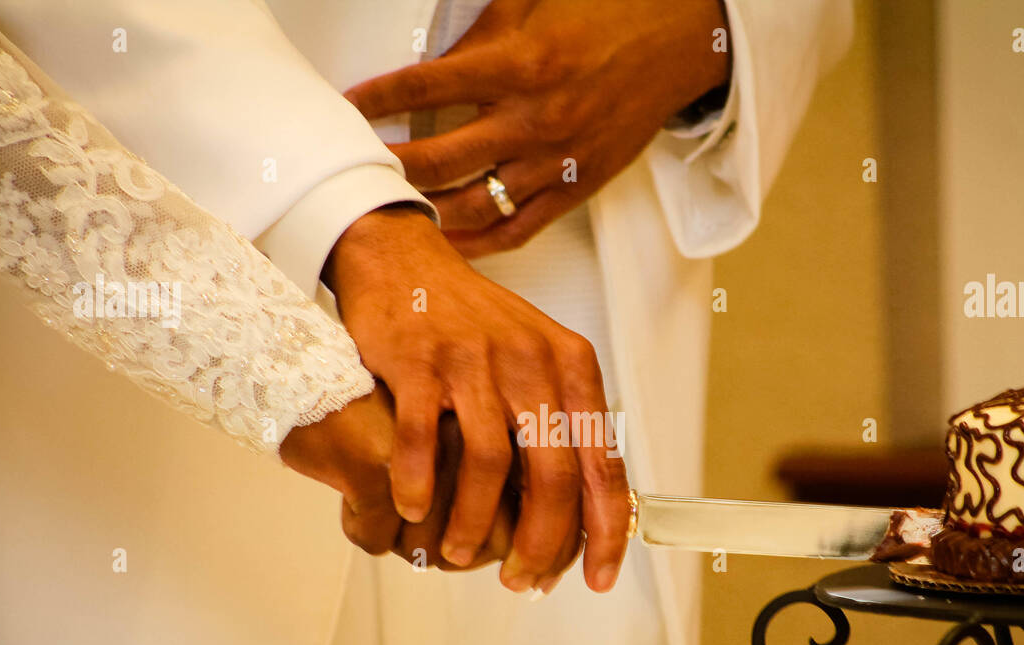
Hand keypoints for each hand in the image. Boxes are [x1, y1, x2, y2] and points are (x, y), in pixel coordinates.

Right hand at [324, 206, 628, 591]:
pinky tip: (412, 510)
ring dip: (472, 523)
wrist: (405, 262)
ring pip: (488, 465)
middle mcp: (531, 362)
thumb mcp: (537, 361)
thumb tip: (588, 511)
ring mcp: (473, 361)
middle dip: (540, 543)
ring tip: (458, 555)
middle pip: (552, 475)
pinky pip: (420, 440)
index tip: (598, 578)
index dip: (605, 531)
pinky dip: (417, 485)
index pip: (602, 464)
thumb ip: (563, 424)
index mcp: (572, 367)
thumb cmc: (474, 326)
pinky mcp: (418, 360)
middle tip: (521, 582)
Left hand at [347, 0, 730, 257]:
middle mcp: (533, 119)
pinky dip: (476, 241)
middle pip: (437, 159)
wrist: (678, 41)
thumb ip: (475, 34)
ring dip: (423, 208)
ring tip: (390, 205)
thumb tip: (423, 61)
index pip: (424, 86)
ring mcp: (554, 162)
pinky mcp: (576, 188)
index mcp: (517, 64)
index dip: (376, 100)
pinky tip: (445, 238)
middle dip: (386, 166)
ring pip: (471, 204)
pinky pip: (516, 229)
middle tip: (354, 168)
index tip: (344, 108)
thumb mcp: (532, 4)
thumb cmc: (609, 14)